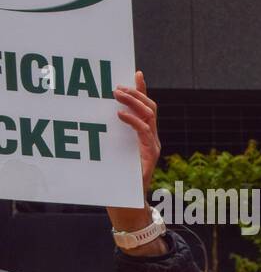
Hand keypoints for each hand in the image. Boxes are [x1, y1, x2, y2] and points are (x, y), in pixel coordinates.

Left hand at [113, 70, 160, 199]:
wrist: (126, 199)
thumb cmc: (116, 174)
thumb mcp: (113, 148)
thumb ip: (112, 134)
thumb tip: (97, 115)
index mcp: (144, 134)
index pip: (147, 107)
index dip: (142, 89)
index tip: (136, 73)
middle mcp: (152, 137)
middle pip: (150, 107)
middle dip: (135, 93)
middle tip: (116, 87)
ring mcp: (153, 145)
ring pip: (150, 115)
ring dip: (133, 102)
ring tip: (117, 95)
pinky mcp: (150, 154)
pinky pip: (144, 131)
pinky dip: (133, 120)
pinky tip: (120, 115)